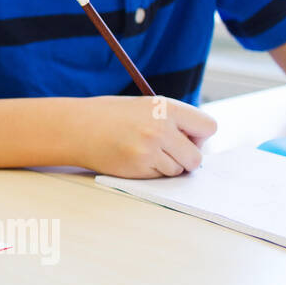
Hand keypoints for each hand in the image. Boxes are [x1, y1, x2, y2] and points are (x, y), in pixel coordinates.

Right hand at [79, 95, 217, 177]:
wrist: (77, 127)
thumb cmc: (112, 116)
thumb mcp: (146, 107)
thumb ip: (174, 121)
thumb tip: (201, 143)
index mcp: (166, 107)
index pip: (208, 127)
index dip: (199, 135)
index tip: (186, 136)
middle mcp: (160, 128)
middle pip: (196, 156)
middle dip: (186, 157)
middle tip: (167, 150)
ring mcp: (149, 150)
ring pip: (178, 170)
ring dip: (166, 166)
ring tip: (143, 151)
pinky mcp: (138, 167)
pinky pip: (159, 177)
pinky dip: (151, 172)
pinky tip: (133, 159)